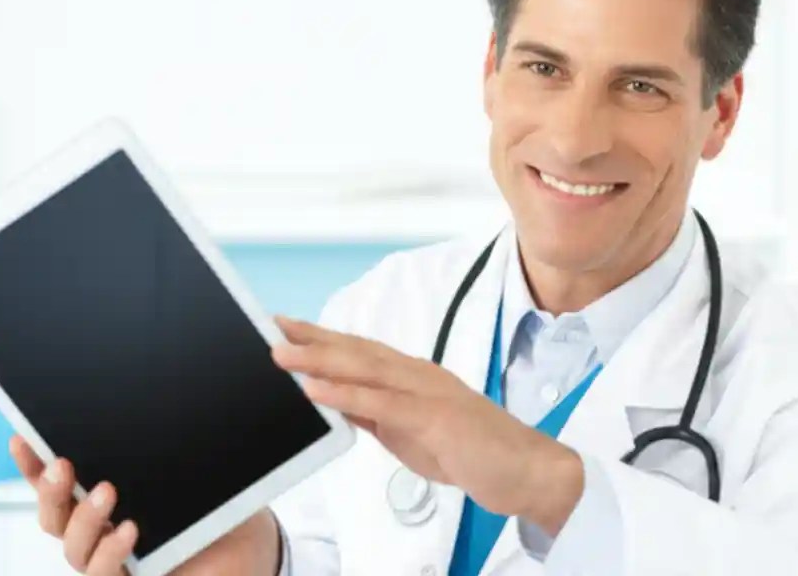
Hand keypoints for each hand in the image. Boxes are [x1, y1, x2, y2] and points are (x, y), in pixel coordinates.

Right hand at [9, 437, 280, 575]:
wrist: (250, 546)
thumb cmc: (218, 504)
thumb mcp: (192, 464)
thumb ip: (171, 439)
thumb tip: (161, 386)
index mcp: (104, 499)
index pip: (56, 483)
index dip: (32, 464)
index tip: (20, 438)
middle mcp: (100, 532)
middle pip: (54, 516)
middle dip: (51, 490)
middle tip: (64, 466)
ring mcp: (114, 560)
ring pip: (75, 549)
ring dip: (85, 520)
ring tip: (108, 493)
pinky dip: (111, 553)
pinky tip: (128, 531)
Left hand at [272, 317, 583, 534]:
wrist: (526, 470)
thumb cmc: (474, 453)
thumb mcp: (413, 434)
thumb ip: (379, 415)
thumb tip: (340, 404)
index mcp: (415, 378)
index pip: (360, 352)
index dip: (321, 338)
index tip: (284, 327)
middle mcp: (420, 376)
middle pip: (357, 351)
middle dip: (311, 339)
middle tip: (270, 328)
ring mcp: (429, 393)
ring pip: (366, 368)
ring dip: (320, 359)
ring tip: (280, 354)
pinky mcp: (436, 417)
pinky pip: (383, 403)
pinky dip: (347, 393)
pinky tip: (316, 389)